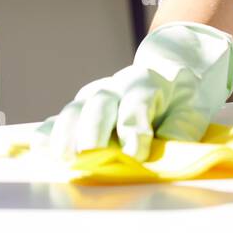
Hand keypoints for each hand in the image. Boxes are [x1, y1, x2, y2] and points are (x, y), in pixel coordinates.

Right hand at [33, 21, 232, 161]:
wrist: (165, 74)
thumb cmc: (178, 97)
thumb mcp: (192, 108)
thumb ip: (183, 127)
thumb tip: (172, 145)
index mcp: (144, 83)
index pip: (136, 105)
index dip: (135, 130)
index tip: (135, 155)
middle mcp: (114, 87)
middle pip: (100, 105)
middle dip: (94, 130)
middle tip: (91, 154)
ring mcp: (91, 98)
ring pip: (74, 111)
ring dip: (66, 135)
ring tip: (64, 158)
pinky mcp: (77, 111)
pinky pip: (56, 122)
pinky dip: (47, 135)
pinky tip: (41, 150)